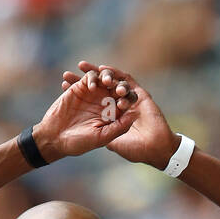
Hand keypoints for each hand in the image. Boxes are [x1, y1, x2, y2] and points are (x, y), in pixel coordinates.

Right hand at [33, 70, 137, 161]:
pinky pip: (91, 76)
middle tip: (118, 88)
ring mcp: (94, 93)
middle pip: (118, 87)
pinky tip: (90, 87)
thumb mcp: (101, 137)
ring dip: (108, 77)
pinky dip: (92, 78)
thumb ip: (119, 127)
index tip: (124, 103)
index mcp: (114, 115)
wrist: (55, 137)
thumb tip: (135, 115)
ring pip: (106, 78)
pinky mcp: (81, 86)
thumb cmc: (79, 142)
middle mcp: (106, 102)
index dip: (128, 100)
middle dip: (120, 86)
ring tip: (106, 81)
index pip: (127, 102)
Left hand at [60, 61, 178, 168]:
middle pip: (98, 88)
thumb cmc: (136, 150)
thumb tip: (85, 130)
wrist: (156, 148)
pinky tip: (103, 69)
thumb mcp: (111, 143)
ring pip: (111, 82)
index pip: (91, 100)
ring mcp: (129, 99)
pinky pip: (126, 80)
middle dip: (82, 80)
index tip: (63, 86)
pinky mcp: (140, 94)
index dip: (77, 92)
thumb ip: (100, 133)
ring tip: (83, 68)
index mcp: (110, 115)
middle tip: (67, 74)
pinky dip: (115, 73)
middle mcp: (118, 105)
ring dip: (97, 74)